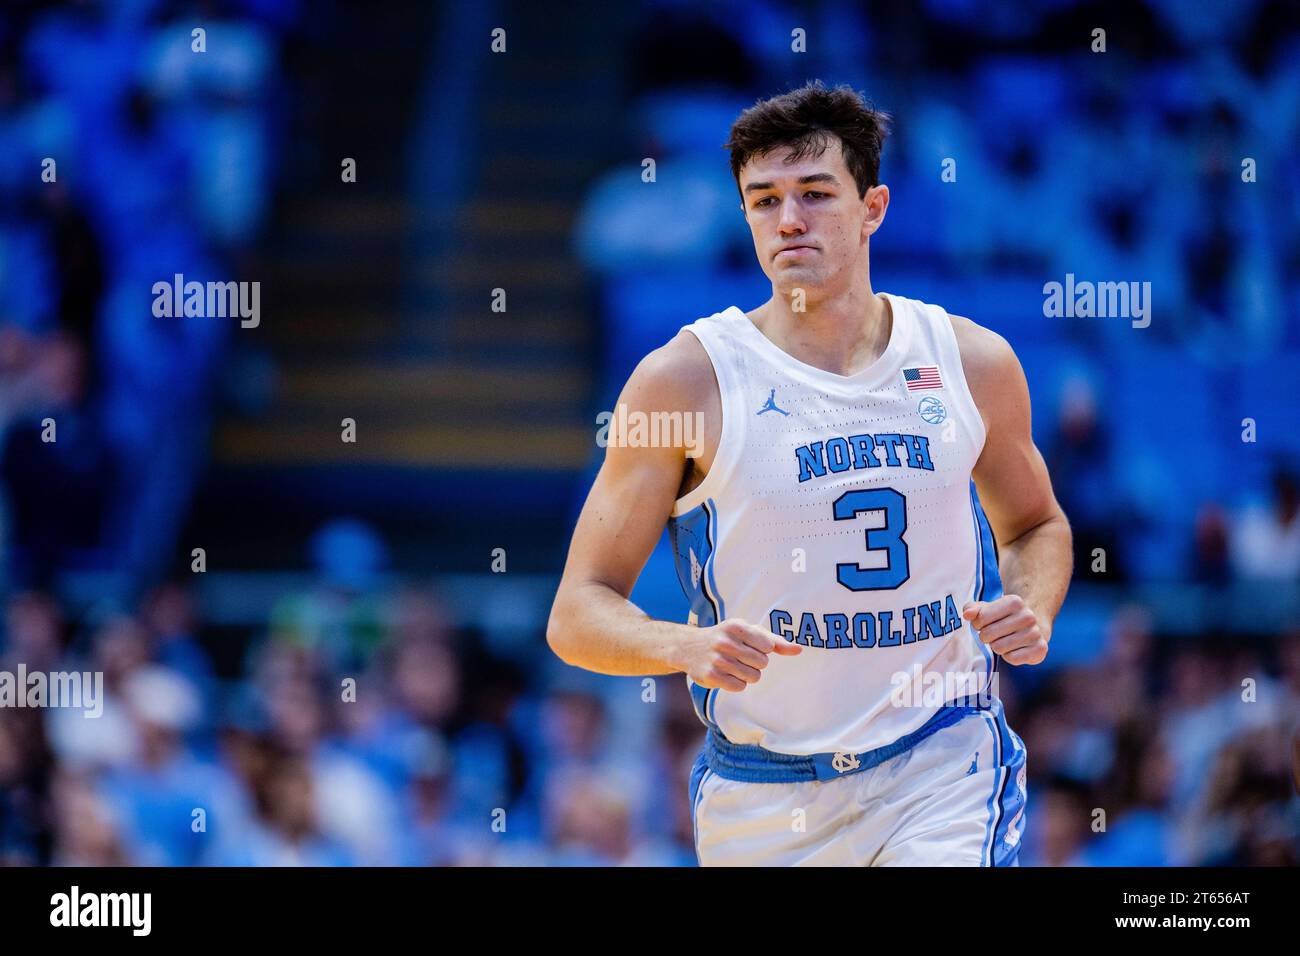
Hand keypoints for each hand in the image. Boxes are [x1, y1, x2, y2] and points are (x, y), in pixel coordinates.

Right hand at [678, 617, 801, 690]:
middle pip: (762, 663)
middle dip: (755, 663)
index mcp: (736, 626)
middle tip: (740, 657)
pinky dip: (736, 683)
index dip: (763, 649)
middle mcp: (725, 641)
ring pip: (752, 677)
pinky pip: (739, 687)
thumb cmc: (726, 638)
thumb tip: (799, 649)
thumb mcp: (748, 632)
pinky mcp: (711, 676)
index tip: (750, 645)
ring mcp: (717, 659)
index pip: (768, 646)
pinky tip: (725, 674)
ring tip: (733, 665)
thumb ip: (775, 640)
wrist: (688, 647)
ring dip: (747, 674)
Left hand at [962, 595, 1049, 664]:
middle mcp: (1028, 616)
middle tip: (996, 634)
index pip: (981, 618)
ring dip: (998, 647)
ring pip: (999, 648)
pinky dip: (1009, 656)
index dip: (978, 624)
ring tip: (1006, 640)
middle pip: (988, 634)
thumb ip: (973, 609)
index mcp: (1014, 602)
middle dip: (987, 636)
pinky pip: (1012, 659)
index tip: (986, 623)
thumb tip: (967, 614)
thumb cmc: (1005, 617)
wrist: (1035, 626)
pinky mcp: (1040, 649)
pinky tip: (1016, 648)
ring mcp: (1036, 633)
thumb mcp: (988, 608)